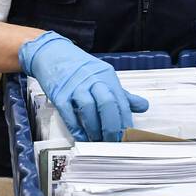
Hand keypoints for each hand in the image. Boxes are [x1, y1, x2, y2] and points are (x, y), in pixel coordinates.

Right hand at [19, 31, 147, 141]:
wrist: (52, 53)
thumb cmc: (80, 67)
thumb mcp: (104, 75)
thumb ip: (122, 94)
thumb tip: (143, 106)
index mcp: (107, 77)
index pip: (122, 102)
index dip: (125, 122)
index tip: (127, 137)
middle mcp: (92, 80)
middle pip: (107, 104)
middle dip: (112, 127)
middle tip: (113, 142)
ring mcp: (75, 87)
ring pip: (88, 108)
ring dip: (94, 129)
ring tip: (97, 141)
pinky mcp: (59, 94)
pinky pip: (69, 114)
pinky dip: (76, 128)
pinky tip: (82, 137)